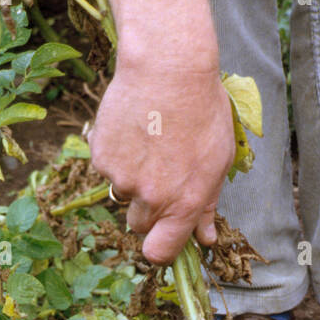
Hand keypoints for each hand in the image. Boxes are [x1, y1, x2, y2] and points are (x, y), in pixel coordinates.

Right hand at [88, 58, 234, 264]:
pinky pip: (106, 167)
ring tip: (148, 142)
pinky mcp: (102, 158)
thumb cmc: (201, 109)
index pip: (160, 252)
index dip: (159, 250)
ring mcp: (123, 179)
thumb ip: (207, 204)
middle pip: (139, 224)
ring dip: (132, 178)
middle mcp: (151, 198)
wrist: (167, 67)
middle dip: (147, 208)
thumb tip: (206, 238)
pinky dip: (116, 153)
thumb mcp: (218, 160)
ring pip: (122, 194)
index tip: (162, 239)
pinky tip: (133, 128)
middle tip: (160, 172)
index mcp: (183, 204)